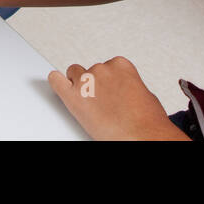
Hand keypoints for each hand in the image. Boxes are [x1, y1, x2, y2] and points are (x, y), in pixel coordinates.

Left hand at [48, 56, 186, 139]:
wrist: (141, 137)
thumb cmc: (147, 122)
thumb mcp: (145, 95)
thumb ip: (128, 86)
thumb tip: (124, 91)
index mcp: (121, 66)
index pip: (107, 66)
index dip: (108, 82)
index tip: (110, 91)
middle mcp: (102, 69)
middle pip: (89, 70)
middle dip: (93, 84)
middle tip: (100, 101)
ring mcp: (86, 81)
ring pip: (74, 75)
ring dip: (79, 86)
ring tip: (87, 102)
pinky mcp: (73, 97)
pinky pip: (56, 81)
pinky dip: (57, 83)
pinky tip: (58, 86)